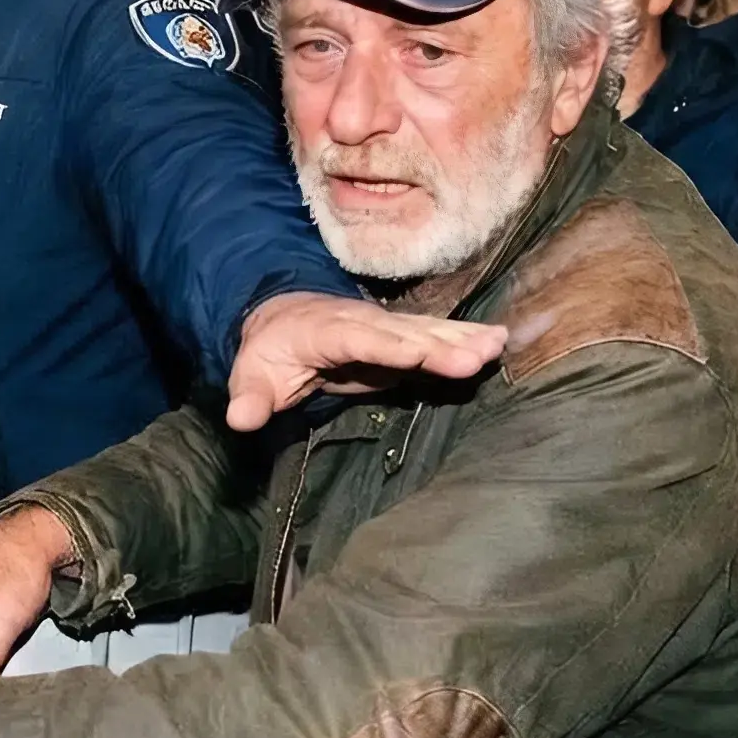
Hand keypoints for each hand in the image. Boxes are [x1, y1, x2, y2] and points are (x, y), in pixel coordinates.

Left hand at [225, 290, 507, 432]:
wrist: (287, 319)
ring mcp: (386, 328)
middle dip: (440, 344)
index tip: (417, 354)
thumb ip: (249, 396)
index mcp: (326, 331)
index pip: (358, 338)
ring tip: (497, 344)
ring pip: (427, 332)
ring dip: (462, 339)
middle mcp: (363, 323)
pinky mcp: (403, 339)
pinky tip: (498, 341)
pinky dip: (466, 338)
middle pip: (404, 334)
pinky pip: (436, 338)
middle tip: (478, 356)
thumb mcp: (251, 373)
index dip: (387, 346)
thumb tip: (239, 418)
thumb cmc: (271, 352)